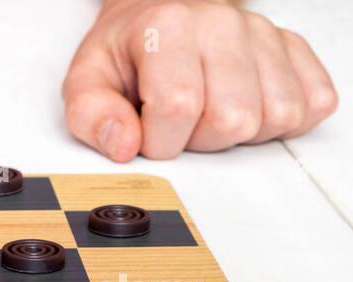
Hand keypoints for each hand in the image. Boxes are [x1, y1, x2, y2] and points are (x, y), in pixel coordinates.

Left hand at [63, 0, 337, 160]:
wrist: (159, 18)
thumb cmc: (127, 55)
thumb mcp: (88, 82)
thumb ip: (91, 116)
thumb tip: (123, 145)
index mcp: (168, 27)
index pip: (179, 107)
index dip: (159, 139)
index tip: (146, 131)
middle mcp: (223, 23)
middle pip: (233, 119)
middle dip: (199, 139)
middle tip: (179, 123)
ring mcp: (264, 34)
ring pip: (276, 117)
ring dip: (239, 134)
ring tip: (209, 114)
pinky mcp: (295, 51)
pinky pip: (312, 105)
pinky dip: (279, 122)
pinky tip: (246, 108)